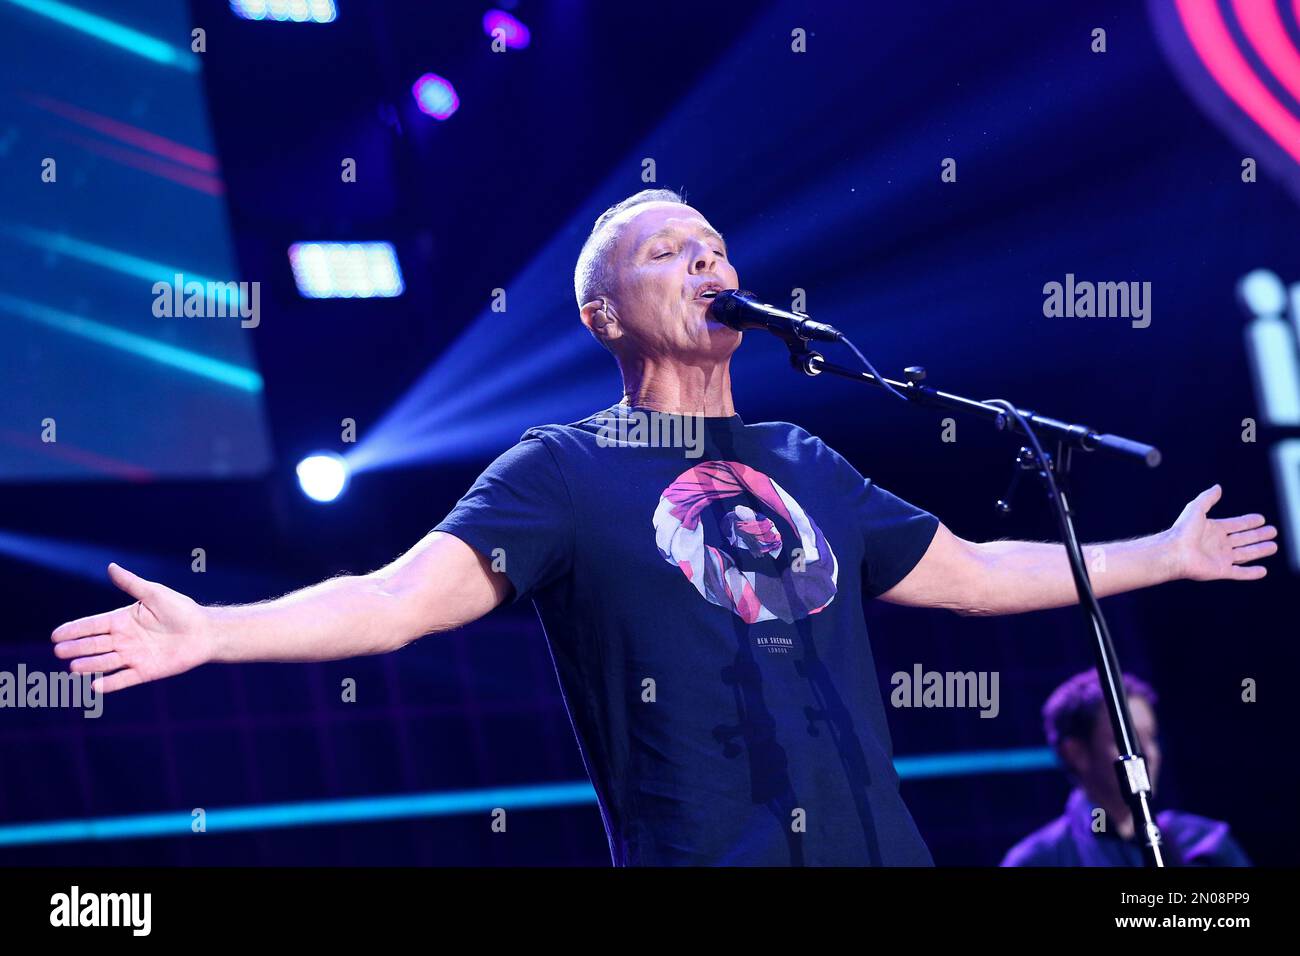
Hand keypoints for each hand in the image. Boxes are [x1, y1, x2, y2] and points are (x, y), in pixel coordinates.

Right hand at [51, 563, 214, 693]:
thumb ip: (131, 584)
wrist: (206, 631)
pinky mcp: (146, 671)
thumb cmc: (182, 610)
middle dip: (76, 648)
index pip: (92, 625)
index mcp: (123, 620)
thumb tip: (111, 566)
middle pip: (94, 645)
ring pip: (105, 662)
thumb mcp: (154, 594)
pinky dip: (110, 683)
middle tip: (59, 651)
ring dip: (90, 665)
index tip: (55, 634)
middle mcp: (124, 639)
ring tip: (73, 668)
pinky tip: (96, 686)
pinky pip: (124, 679)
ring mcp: (133, 656)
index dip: (74, 630)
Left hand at [1169, 485, 1278, 581]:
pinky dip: (1252, 573)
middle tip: (1272, 531)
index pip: (1236, 525)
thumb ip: (1208, 498)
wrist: (1174, 552)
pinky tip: (1263, 570)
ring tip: (1273, 546)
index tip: (1261, 519)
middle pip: (1244, 539)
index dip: (1248, 522)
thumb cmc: (1182, 531)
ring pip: (1246, 554)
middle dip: (1258, 535)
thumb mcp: (1195, 508)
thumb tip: (1217, 487)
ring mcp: (1220, 558)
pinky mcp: (1221, 571)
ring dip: (1259, 550)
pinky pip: (1240, 573)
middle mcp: (1218, 544)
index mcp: (1213, 529)